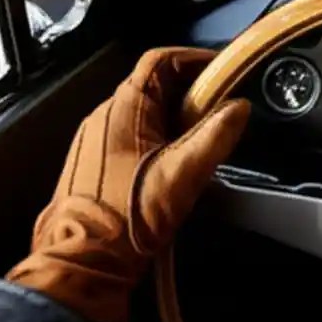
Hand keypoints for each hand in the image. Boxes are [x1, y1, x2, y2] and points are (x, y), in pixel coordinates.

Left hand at [7, 47, 249, 321]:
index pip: (160, 61)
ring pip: (143, 113)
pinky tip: (173, 163)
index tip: (223, 72)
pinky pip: (130, 135)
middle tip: (219, 110)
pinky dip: (157, 137)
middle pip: (153, 86)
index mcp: (123, 108)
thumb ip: (216, 136)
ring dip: (174, 117)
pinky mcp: (91, 164)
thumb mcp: (184, 174)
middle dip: (190, 93)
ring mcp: (93, 140)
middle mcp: (103, 116)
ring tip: (201, 139)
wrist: (82, 262)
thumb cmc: (129, 215)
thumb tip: (240, 107)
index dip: (195, 59)